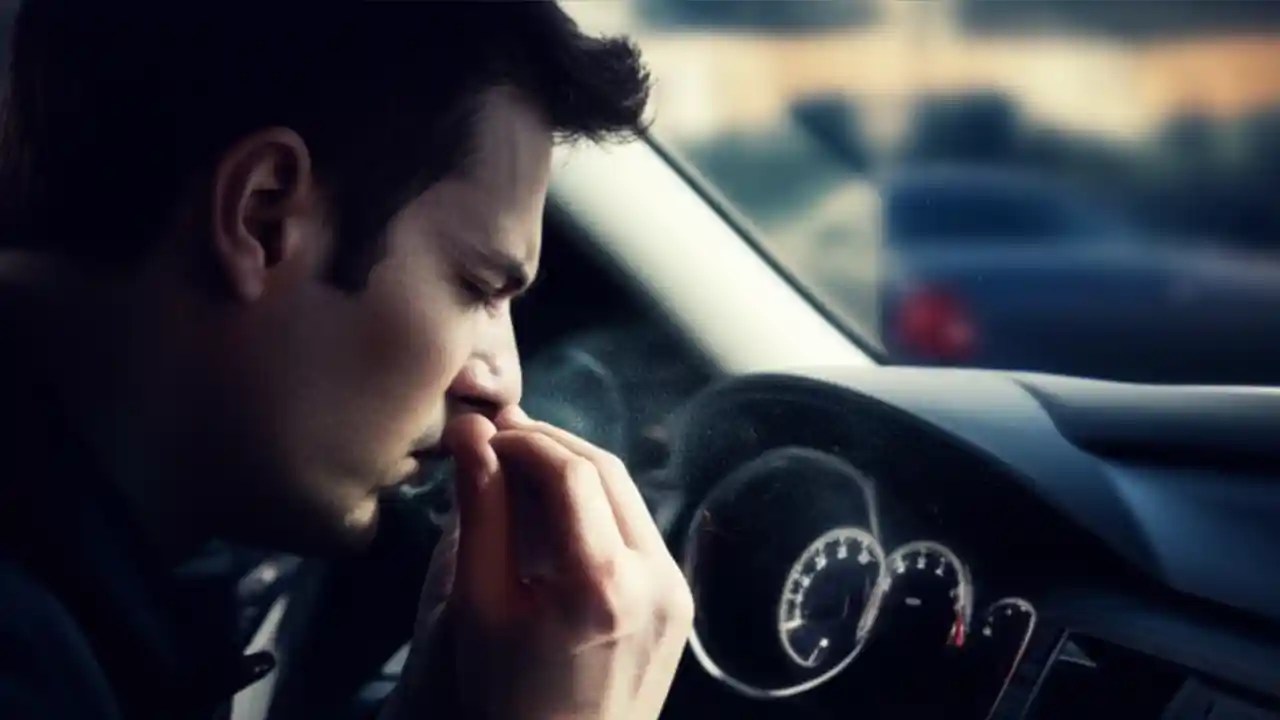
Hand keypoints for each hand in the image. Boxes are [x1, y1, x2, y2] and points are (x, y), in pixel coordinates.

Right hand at [384, 409, 693, 719]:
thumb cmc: (503, 698)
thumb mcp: (477, 605)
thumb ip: (479, 512)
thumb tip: (470, 432)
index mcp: (604, 583)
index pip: (571, 472)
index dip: (525, 440)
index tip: (483, 435)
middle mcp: (656, 578)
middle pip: (607, 473)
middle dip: (551, 445)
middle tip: (499, 436)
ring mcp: (677, 591)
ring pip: (627, 497)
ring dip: (574, 472)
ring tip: (519, 467)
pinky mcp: (680, 603)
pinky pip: (637, 532)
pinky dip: (596, 509)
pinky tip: (554, 512)